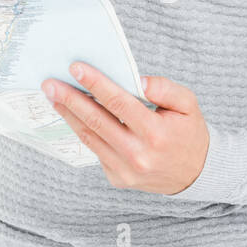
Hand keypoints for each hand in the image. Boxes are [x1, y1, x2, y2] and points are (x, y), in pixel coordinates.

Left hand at [40, 62, 209, 194]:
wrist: (196, 173)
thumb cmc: (189, 133)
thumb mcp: (188, 105)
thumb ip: (165, 88)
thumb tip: (137, 80)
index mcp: (156, 133)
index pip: (119, 103)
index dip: (96, 84)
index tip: (76, 68)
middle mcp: (138, 154)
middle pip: (97, 121)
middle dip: (70, 100)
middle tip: (50, 84)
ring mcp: (126, 170)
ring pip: (90, 138)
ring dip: (69, 116)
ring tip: (54, 97)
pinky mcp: (118, 178)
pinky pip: (96, 151)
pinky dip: (83, 132)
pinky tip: (73, 116)